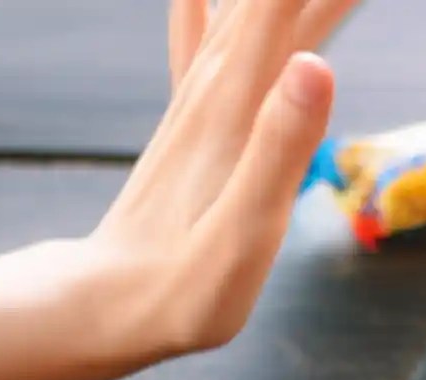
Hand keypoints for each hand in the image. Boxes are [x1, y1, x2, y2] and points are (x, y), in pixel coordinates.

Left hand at [92, 0, 353, 353]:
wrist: (108, 303)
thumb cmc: (185, 286)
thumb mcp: (244, 229)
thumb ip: (281, 147)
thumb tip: (317, 63)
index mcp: (237, 106)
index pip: (286, 7)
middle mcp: (216, 87)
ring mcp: (199, 99)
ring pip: (244, 7)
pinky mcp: (192, 118)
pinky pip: (204, 36)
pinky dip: (211, 1)